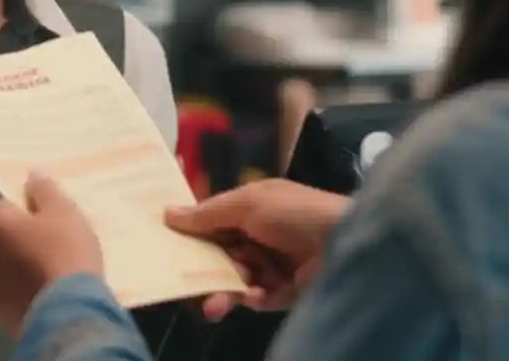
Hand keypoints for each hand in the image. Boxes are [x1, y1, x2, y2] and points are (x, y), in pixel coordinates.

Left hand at [0, 171, 103, 335]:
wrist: (67, 313)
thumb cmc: (66, 253)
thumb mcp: (64, 212)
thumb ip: (45, 190)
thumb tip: (32, 173)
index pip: (5, 208)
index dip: (27, 214)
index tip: (47, 224)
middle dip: (15, 243)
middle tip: (46, 250)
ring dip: (13, 270)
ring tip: (43, 277)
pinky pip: (6, 297)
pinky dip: (17, 295)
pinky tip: (40, 298)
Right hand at [165, 179, 349, 319]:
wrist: (346, 242)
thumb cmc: (294, 213)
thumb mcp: (247, 204)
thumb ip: (207, 214)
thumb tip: (166, 213)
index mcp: (252, 208)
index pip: (213, 221)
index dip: (191, 231)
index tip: (163, 243)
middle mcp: (260, 235)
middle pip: (220, 253)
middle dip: (202, 267)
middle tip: (181, 282)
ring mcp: (273, 264)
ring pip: (234, 278)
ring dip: (221, 289)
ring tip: (212, 304)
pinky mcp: (285, 291)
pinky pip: (257, 297)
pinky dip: (250, 298)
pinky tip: (249, 297)